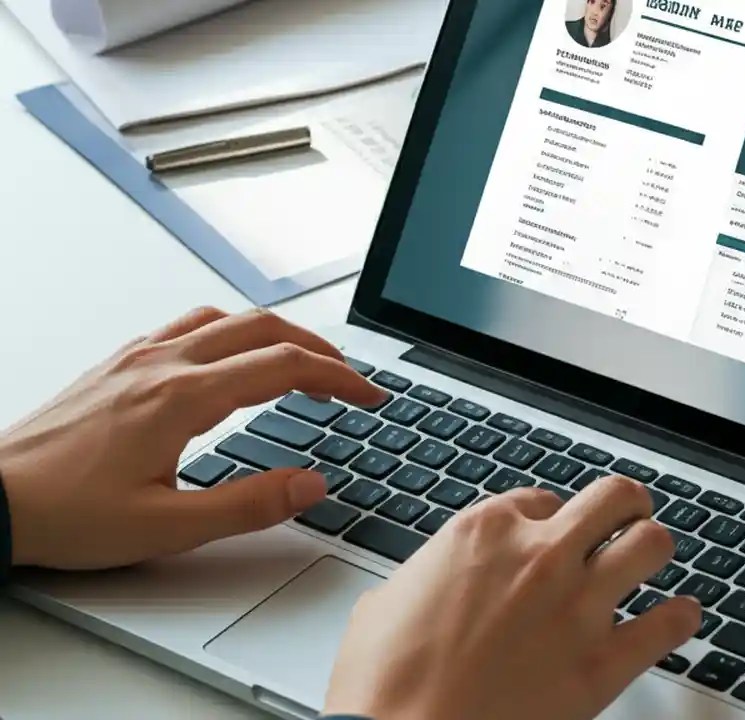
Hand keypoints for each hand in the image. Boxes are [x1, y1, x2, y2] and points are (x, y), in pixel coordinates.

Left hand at [0, 306, 385, 569]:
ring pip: (226, 319)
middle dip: (319, 349)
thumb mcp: (167, 527)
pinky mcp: (118, 365)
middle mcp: (162, 365)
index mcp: (182, 398)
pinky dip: (231, 332)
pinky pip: (188, 325)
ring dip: (276, 335)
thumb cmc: (64, 514)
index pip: (284, 367)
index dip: (339, 378)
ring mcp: (137, 359)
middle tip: (349, 378)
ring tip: (302, 363)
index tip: (368, 395)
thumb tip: (311, 484)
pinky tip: (231, 359)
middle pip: (263, 329)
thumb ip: (248, 504)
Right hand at [324, 476, 701, 719]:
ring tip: (652, 558)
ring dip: (654, 548)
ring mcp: (578, 605)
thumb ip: (429, 575)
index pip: (541, 499)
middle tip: (626, 519)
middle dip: (624, 507)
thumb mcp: (386, 604)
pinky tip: (681, 617)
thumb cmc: (382, 689)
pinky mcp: (604, 662)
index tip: (550, 536)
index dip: (548, 519)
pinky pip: (669, 624)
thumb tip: (435, 581)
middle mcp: (538, 556)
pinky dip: (681, 618)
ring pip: (652, 543)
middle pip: (613, 498)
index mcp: (483, 532)